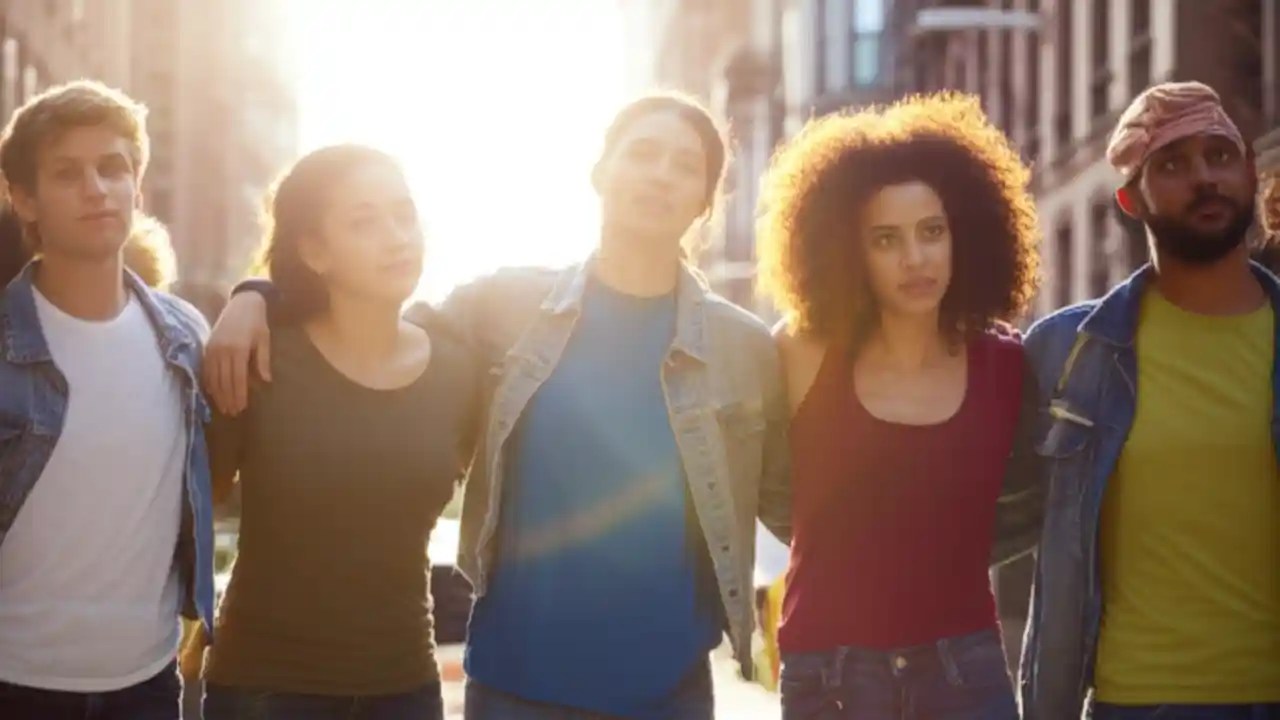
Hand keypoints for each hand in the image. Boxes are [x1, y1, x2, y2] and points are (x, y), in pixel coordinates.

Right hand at [203, 291, 270, 414]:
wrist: (242, 303)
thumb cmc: (256, 323)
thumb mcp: (264, 340)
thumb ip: (262, 360)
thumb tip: (266, 381)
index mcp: (238, 349)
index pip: (238, 378)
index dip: (239, 394)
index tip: (241, 407)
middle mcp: (223, 350)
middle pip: (224, 381)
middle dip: (228, 398)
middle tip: (232, 412)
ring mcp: (212, 349)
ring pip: (213, 377)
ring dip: (217, 394)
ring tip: (223, 407)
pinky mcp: (206, 347)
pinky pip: (205, 369)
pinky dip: (208, 382)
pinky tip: (212, 393)